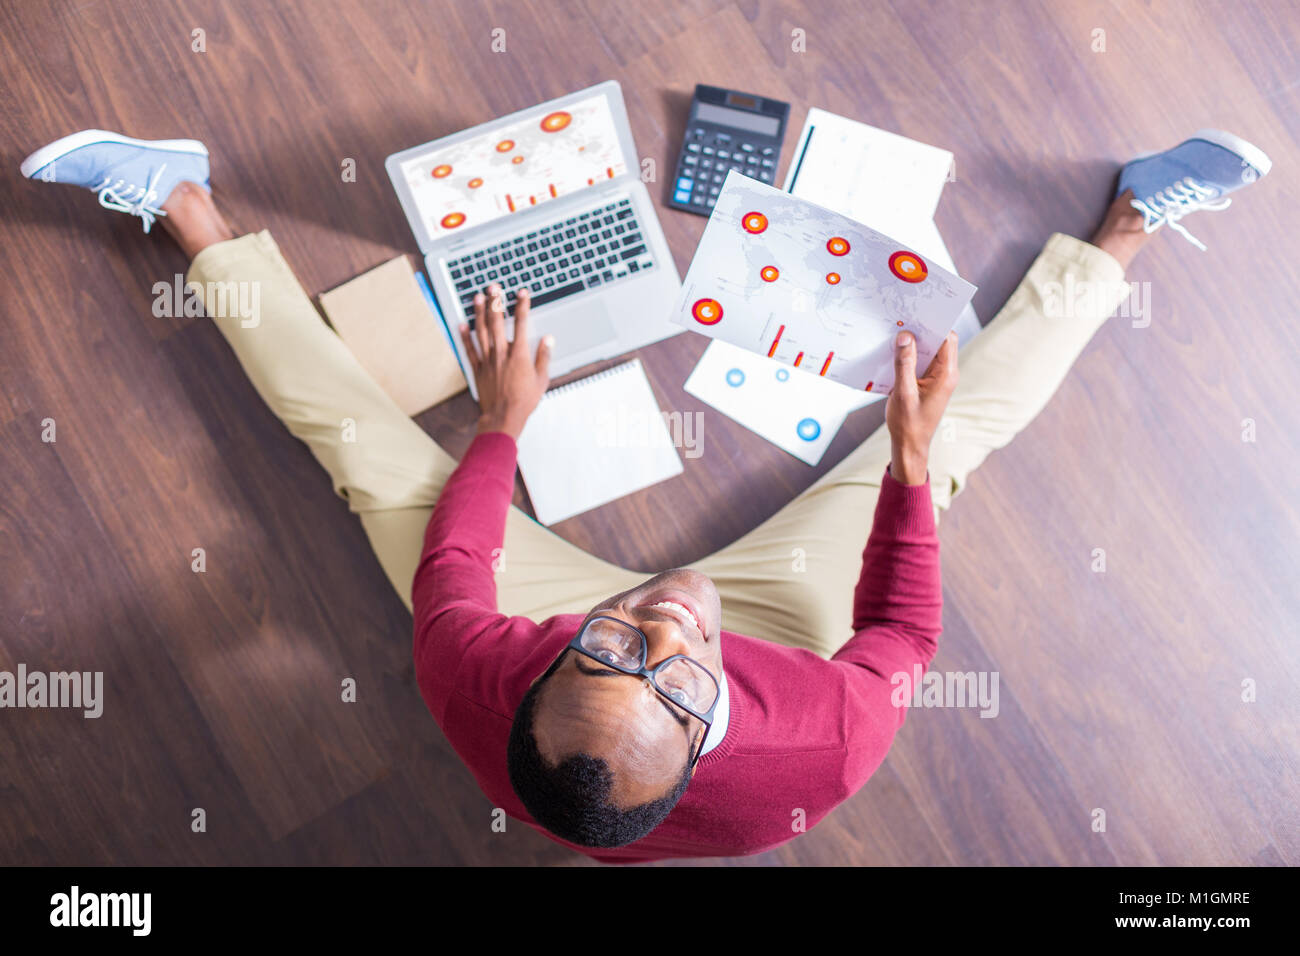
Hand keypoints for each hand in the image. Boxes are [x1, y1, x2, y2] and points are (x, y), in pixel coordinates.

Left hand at [460, 284, 552, 439]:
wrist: (503, 417)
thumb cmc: (524, 401)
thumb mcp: (542, 380)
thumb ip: (544, 357)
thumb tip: (548, 339)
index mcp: (520, 354)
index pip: (522, 323)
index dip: (522, 306)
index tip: (522, 293)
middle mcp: (502, 353)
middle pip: (497, 322)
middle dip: (496, 302)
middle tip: (494, 287)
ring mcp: (488, 360)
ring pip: (482, 331)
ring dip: (479, 313)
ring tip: (477, 297)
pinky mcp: (478, 369)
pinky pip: (469, 349)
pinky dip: (465, 336)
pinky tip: (462, 324)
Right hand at [885, 330, 958, 484]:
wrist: (910, 446)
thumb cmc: (908, 424)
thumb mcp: (903, 392)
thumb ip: (904, 364)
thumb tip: (905, 337)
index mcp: (946, 375)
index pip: (947, 338)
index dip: (934, 323)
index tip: (917, 313)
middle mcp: (946, 373)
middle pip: (939, 341)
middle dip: (922, 330)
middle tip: (902, 319)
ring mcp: (938, 377)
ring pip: (929, 350)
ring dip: (914, 342)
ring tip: (895, 333)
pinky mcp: (928, 381)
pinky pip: (921, 360)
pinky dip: (910, 354)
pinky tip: (894, 352)